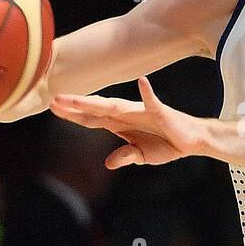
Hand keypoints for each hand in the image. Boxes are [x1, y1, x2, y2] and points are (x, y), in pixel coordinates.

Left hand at [50, 76, 202, 168]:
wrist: (191, 140)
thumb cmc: (166, 144)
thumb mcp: (142, 156)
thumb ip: (125, 156)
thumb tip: (109, 163)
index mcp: (119, 123)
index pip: (91, 119)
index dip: (72, 114)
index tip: (53, 107)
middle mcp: (126, 113)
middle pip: (96, 109)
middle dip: (75, 106)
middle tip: (53, 100)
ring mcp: (141, 110)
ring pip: (115, 104)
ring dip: (95, 101)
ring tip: (77, 98)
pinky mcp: (160, 111)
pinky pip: (153, 101)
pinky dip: (147, 92)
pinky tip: (143, 82)